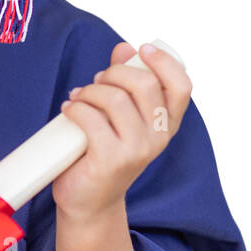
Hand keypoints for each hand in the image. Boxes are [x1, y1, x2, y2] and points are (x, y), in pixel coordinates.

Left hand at [52, 42, 191, 223]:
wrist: (90, 201)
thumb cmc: (103, 153)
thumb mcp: (120, 116)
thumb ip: (125, 82)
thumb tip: (124, 48)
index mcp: (167, 124)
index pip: (182, 86)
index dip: (164, 62)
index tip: (141, 49)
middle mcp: (158, 137)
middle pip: (144, 84)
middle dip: (114, 73)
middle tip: (97, 80)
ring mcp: (137, 150)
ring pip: (115, 98)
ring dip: (90, 91)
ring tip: (78, 98)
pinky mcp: (112, 160)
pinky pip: (92, 119)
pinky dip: (75, 108)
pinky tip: (68, 110)